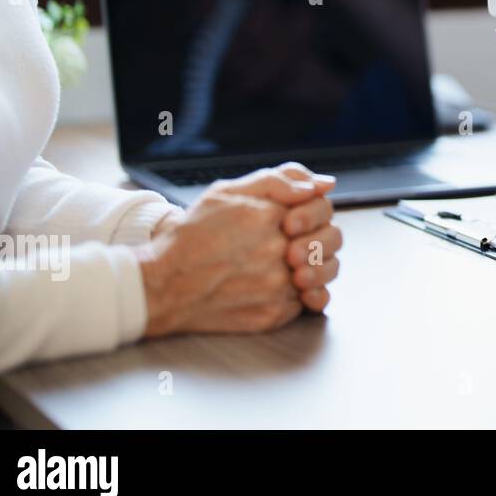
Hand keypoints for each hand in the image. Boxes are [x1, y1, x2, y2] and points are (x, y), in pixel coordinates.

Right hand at [134, 164, 339, 335]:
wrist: (163, 286)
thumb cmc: (193, 236)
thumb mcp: (227, 192)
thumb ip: (278, 180)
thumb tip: (321, 185)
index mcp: (269, 217)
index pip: (323, 209)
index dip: (314, 212)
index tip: (295, 220)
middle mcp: (278, 252)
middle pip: (331, 242)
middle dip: (320, 239)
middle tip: (295, 244)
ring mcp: (278, 286)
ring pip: (323, 273)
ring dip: (315, 268)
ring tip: (290, 266)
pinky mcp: (275, 314)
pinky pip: (307, 302)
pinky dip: (300, 294)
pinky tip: (278, 287)